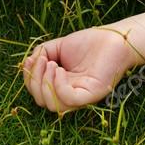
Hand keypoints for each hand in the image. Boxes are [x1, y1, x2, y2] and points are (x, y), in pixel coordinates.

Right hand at [22, 27, 140, 114]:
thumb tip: (30, 63)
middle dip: (34, 81)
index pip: (38, 92)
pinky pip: (69, 99)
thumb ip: (41, 54)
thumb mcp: (57, 46)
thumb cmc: (89, 42)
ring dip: (44, 84)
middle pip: (42, 101)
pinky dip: (58, 86)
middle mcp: (71, 94)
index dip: (29, 78)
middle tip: (42, 61)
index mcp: (61, 85)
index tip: (30, 60)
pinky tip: (59, 70)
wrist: (114, 38)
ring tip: (51, 64)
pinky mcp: (92, 94)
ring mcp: (82, 96)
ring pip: (54, 105)